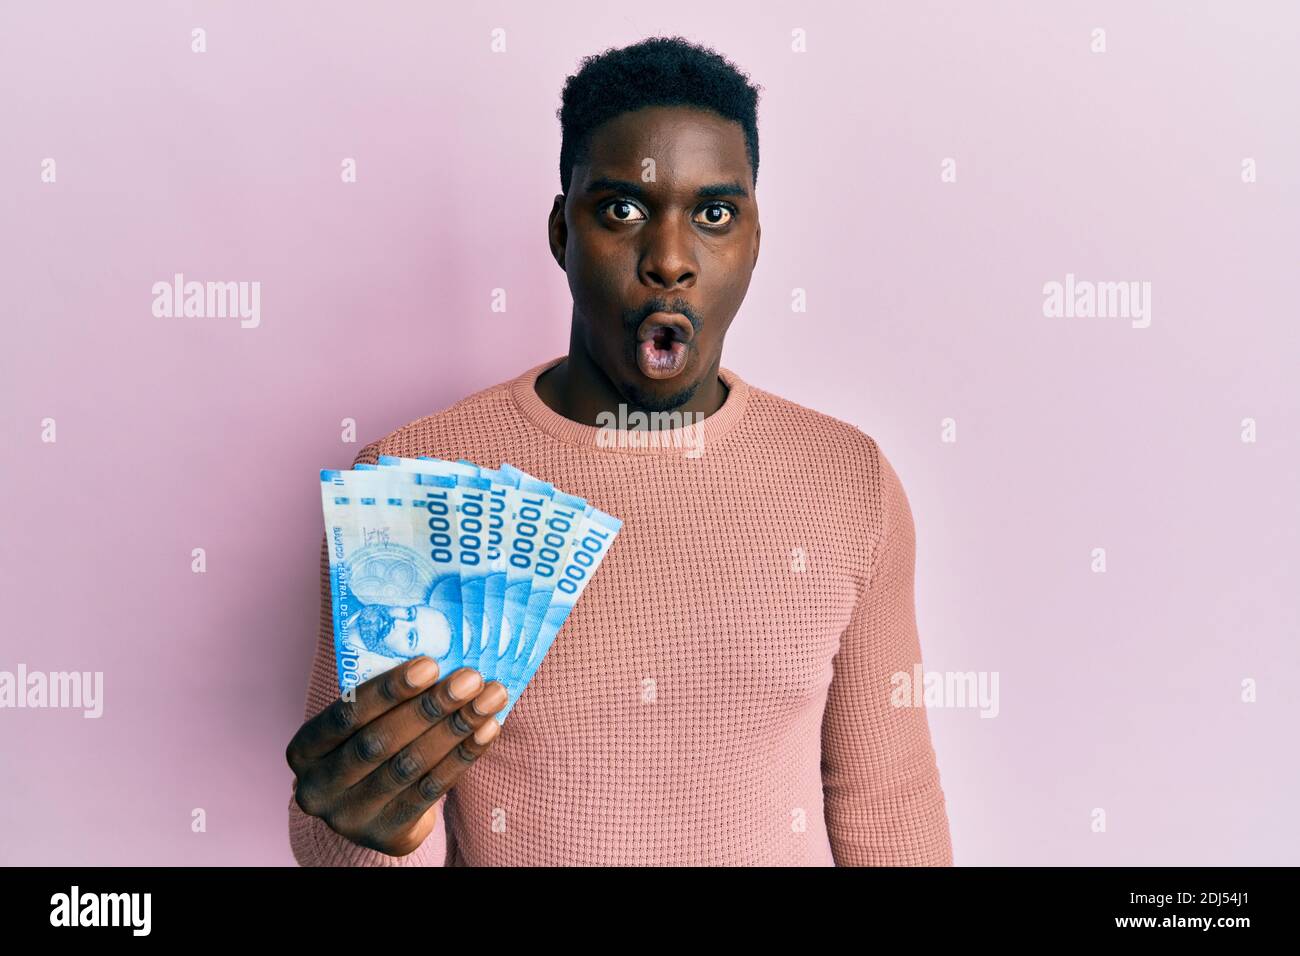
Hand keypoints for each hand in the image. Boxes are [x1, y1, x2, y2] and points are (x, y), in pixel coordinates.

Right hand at [286, 657, 505, 856]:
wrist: (375, 813)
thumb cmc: (371, 747)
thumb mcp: (360, 725)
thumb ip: (384, 698)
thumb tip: (439, 655)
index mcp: (305, 750)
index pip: (346, 714)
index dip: (389, 690)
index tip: (430, 664)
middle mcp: (319, 787)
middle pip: (380, 741)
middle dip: (430, 707)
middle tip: (470, 679)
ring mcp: (351, 816)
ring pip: (411, 765)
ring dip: (456, 727)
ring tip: (490, 698)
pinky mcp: (387, 834)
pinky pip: (432, 790)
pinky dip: (463, 755)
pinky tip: (488, 729)